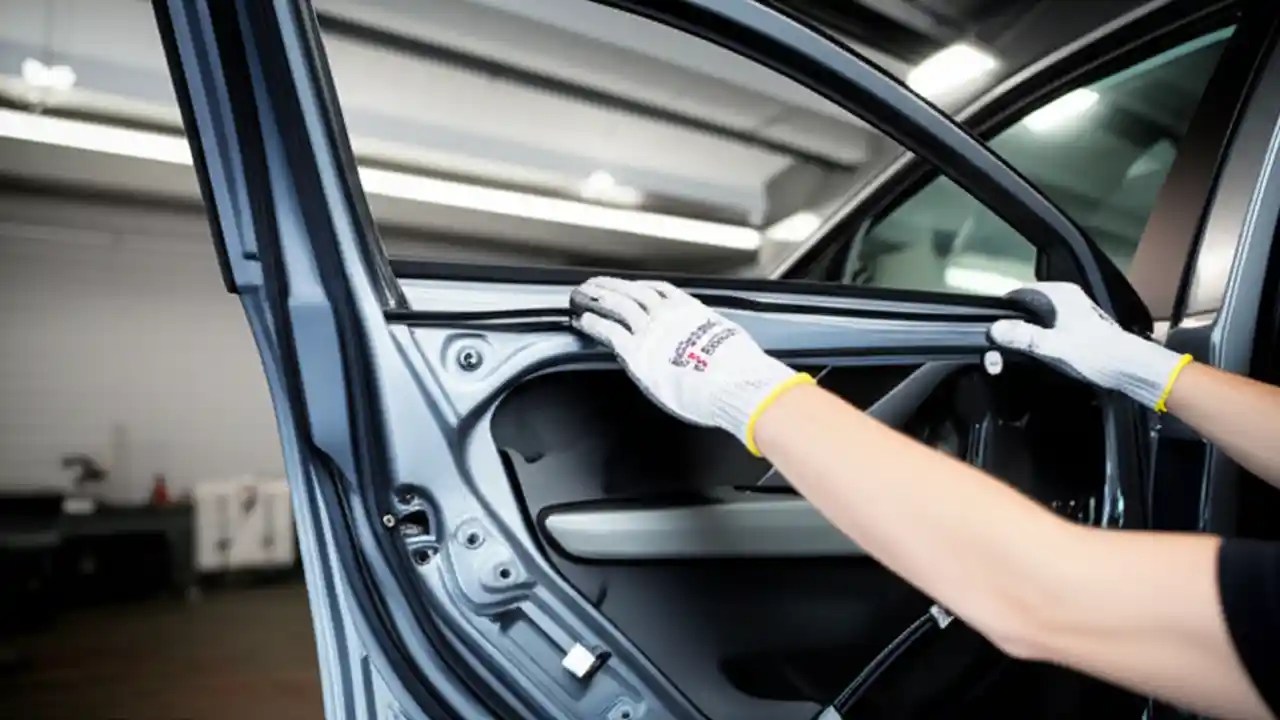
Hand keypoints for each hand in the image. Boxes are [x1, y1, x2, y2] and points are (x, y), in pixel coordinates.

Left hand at [570, 276, 812, 454]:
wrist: (732, 383)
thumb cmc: (738, 370)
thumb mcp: (729, 340)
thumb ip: (713, 336)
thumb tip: (717, 342)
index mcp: (691, 310)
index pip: (660, 290)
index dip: (643, 287)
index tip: (634, 285)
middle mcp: (668, 314)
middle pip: (634, 292)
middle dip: (615, 286)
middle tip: (599, 283)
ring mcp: (651, 330)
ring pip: (619, 304)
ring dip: (600, 296)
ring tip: (585, 293)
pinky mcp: (637, 350)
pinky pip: (609, 331)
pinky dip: (595, 323)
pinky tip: (584, 319)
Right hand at [989, 282, 1191, 411]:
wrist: (1131, 368)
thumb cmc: (1096, 354)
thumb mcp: (1054, 347)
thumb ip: (1023, 336)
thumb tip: (994, 328)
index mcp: (1059, 294)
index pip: (1017, 293)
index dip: (1001, 311)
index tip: (991, 331)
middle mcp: (1065, 296)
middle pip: (1025, 306)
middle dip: (1011, 325)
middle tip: (1001, 348)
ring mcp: (1072, 309)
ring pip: (1036, 316)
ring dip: (1024, 333)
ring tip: (1016, 352)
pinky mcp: (1077, 324)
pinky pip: (1047, 325)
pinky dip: (1037, 337)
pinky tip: (1037, 353)